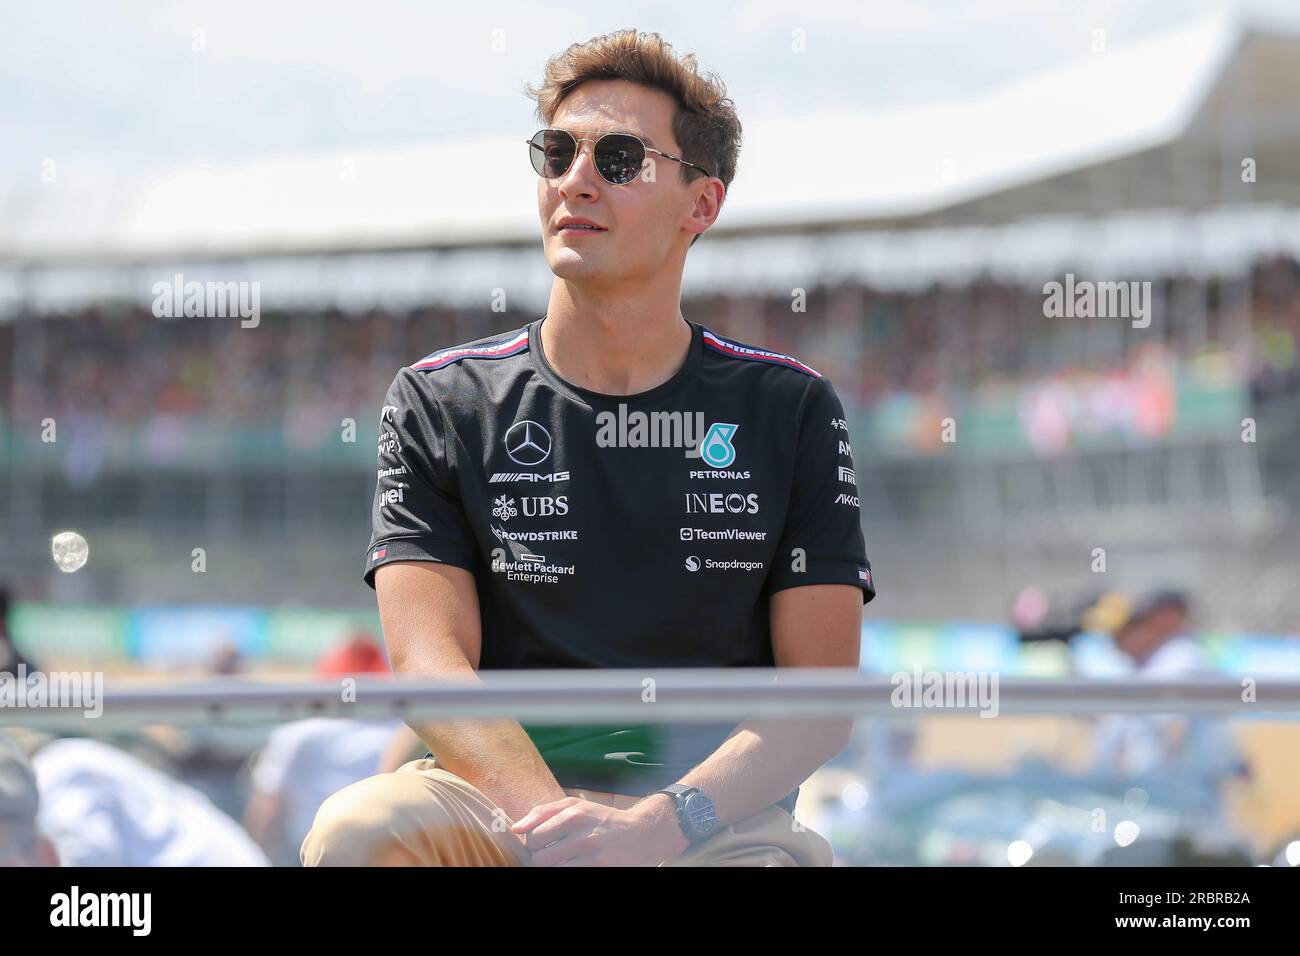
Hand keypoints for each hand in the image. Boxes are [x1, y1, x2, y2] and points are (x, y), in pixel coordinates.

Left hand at [511, 794, 689, 865]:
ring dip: (552, 866)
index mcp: (573, 814)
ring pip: (551, 869)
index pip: (532, 837)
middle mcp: (582, 834)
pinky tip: (575, 864)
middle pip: (539, 858)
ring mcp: (592, 855)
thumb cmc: (602, 819)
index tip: (543, 844)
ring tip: (562, 860)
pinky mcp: (599, 869)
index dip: (533, 844)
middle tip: (552, 854)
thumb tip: (515, 828)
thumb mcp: (575, 806)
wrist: (642, 834)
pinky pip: (568, 875)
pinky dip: (566, 871)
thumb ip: (542, 812)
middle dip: (540, 858)